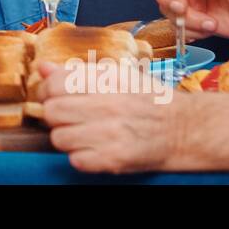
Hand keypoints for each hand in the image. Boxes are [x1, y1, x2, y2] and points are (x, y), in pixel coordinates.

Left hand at [34, 59, 180, 173]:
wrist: (185, 128)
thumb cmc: (149, 100)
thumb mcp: (117, 76)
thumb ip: (78, 72)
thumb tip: (43, 68)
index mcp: (106, 81)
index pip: (54, 84)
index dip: (48, 90)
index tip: (53, 95)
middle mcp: (107, 105)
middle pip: (51, 111)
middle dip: (55, 114)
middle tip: (68, 115)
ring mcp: (110, 134)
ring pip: (59, 138)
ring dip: (66, 137)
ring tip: (82, 132)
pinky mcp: (114, 159)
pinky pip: (75, 160)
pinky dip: (81, 156)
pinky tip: (93, 147)